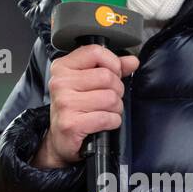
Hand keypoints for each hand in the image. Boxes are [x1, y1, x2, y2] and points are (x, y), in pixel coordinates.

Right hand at [32, 45, 139, 168]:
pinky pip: (107, 117)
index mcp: (62, 67)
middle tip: (108, 99)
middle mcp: (60, 83)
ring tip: (105, 111)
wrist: (60, 139)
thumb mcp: (89, 82)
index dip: (112, 63)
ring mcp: (64, 103)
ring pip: (110, 98)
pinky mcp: (71, 124)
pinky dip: (112, 122)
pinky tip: (103, 123)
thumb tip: (132, 61)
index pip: (95, 52)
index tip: (112, 74)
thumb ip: (111, 68)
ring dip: (115, 108)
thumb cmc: (75, 108)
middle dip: (116, 90)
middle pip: (107, 77)